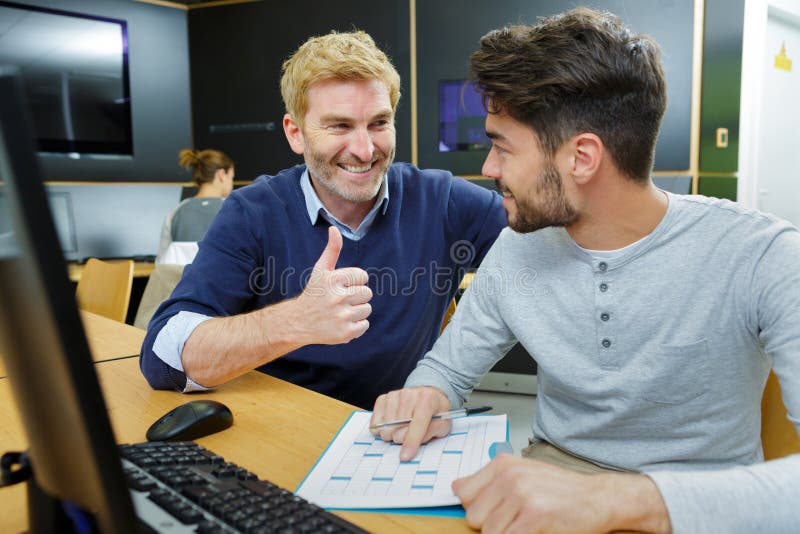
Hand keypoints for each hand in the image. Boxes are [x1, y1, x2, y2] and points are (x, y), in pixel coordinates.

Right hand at [293, 226, 371, 344]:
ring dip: (357, 311)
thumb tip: (334, 229)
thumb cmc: (314, 293)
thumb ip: (332, 249)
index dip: (354, 282)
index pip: (363, 277)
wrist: (298, 322)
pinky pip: (365, 325)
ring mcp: (342, 316)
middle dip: (356, 296)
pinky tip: (341, 322)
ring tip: (340, 311)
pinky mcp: (345, 333)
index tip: (340, 287)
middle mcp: (338, 298)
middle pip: (367, 293)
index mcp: (334, 280)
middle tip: (340, 301)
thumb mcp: (321, 270)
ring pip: (367, 309)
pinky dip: (356, 325)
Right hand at [371, 386, 450, 460]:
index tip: (405, 456)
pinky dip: (382, 430)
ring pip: (386, 428)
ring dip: (392, 435)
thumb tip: (412, 443)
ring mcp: (394, 396)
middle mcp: (409, 394)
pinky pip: (376, 423)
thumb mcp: (442, 425)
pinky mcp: (383, 399)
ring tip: (401, 429)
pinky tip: (391, 426)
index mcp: (428, 400)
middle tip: (409, 435)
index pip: (417, 424)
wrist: (428, 395)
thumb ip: (431, 432)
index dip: (411, 442)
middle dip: (402, 439)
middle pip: (398, 429)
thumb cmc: (435, 413)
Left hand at [453, 455, 670, 532]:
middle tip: (514, 521)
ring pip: (489, 531)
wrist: (598, 498)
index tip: (490, 511)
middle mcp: (509, 475)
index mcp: (503, 464)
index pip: (463, 492)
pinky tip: (533, 530)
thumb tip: (457, 490)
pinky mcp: (535, 515)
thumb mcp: (522, 474)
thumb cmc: (560, 490)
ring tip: (525, 526)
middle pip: (474, 515)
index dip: (476, 507)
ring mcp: (522, 494)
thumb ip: (491, 481)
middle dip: (489, 525)